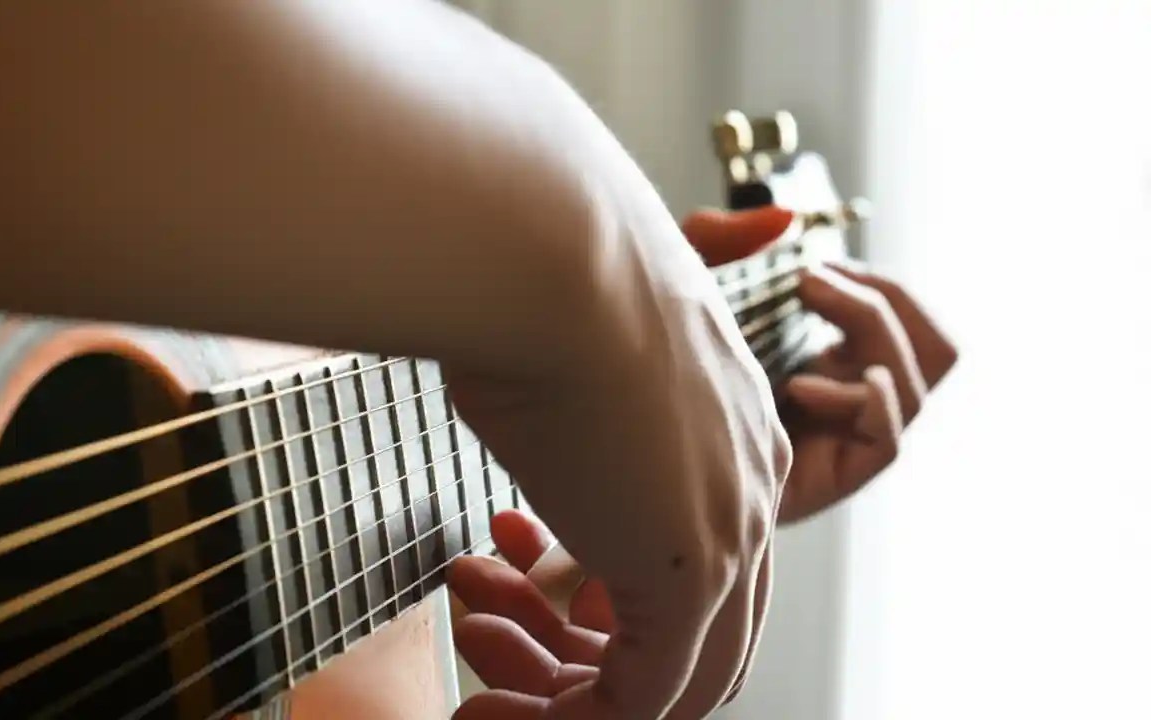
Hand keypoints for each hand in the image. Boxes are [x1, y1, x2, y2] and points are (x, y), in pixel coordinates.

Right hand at [445, 208, 958, 719]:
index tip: (521, 602)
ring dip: (578, 707)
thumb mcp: (595, 313)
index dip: (620, 612)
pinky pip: (640, 700)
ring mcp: (730, 528)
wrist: (552, 253)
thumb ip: (670, 302)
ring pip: (686, 684)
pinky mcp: (691, 568)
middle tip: (506, 669)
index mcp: (733, 432)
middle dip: (612, 676)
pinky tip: (487, 707)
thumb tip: (777, 219)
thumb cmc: (548, 273)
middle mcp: (749, 484)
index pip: (716, 566)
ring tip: (483, 700)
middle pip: (716, 640)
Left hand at [683, 208, 958, 522]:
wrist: (643, 455)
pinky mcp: (838, 477)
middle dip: (888, 298)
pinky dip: (857, 399)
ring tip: (801, 303)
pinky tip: (796, 386)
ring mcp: (852, 439)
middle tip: (812, 280)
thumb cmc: (666, 375)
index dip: (878, 282)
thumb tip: (787, 218)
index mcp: (840, 358)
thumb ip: (724, 244)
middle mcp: (857, 398)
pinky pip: (889, 438)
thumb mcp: (690, 295)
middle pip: (937, 348)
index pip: (909, 317)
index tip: (809, 263)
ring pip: (916, 385)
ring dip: (870, 329)